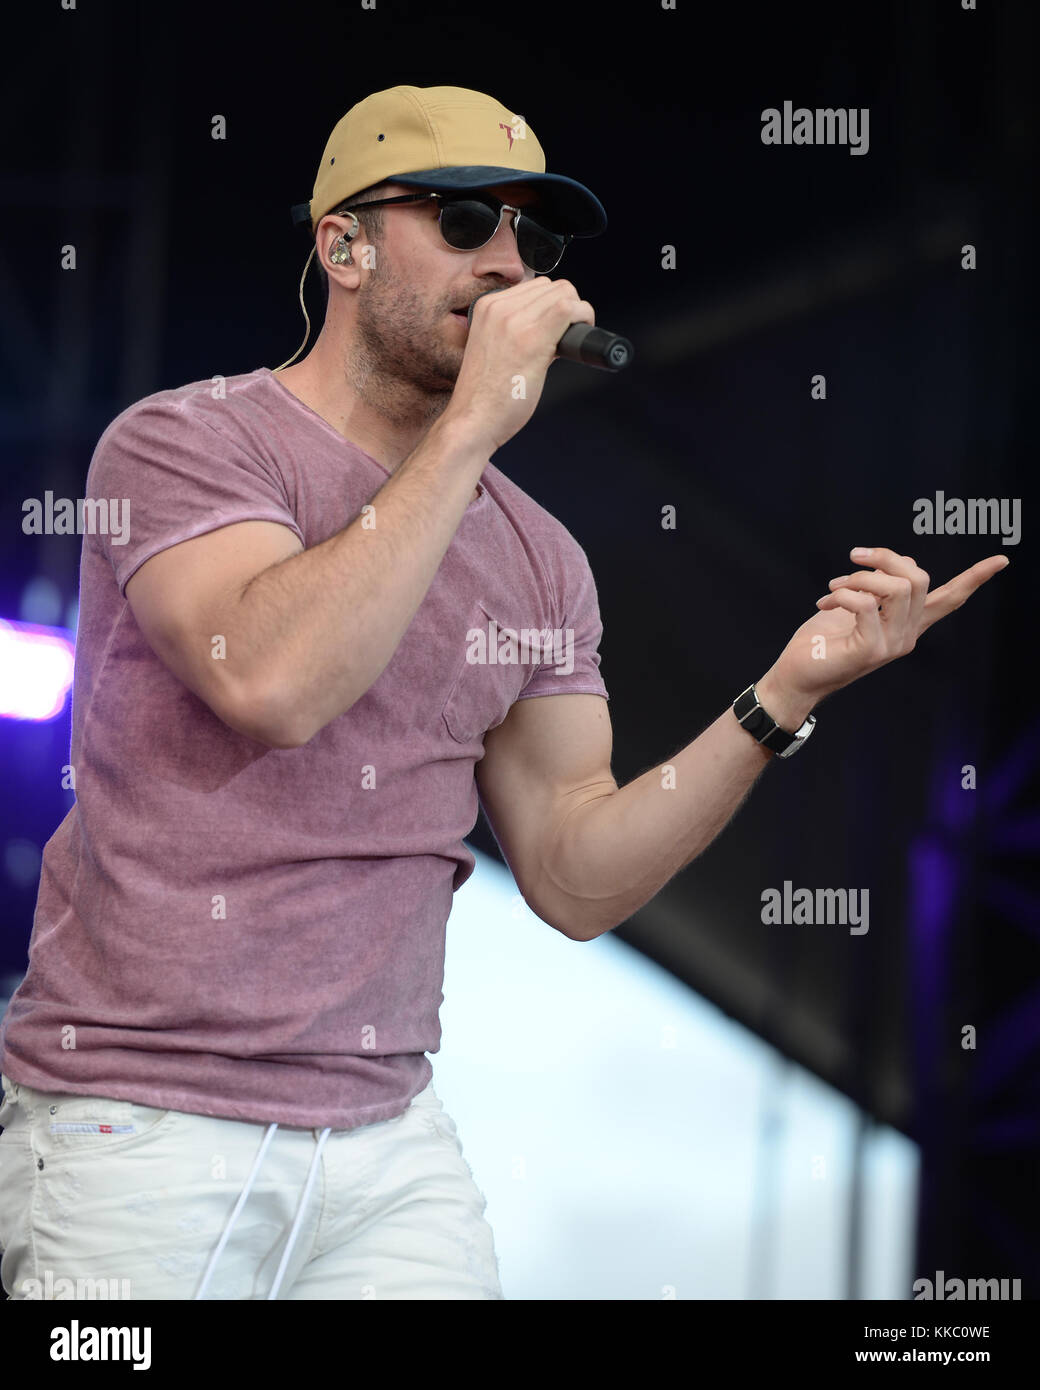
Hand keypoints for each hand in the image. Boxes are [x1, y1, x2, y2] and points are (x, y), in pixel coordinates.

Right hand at [443, 278, 594, 454]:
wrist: (471, 421)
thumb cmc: (483, 397)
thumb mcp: (492, 350)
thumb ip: (517, 332)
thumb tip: (551, 329)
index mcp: (486, 307)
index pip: (534, 286)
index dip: (553, 304)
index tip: (556, 326)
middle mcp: (499, 308)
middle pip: (552, 286)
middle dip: (567, 307)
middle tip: (566, 335)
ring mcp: (515, 320)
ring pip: (564, 293)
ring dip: (576, 314)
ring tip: (569, 341)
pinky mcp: (532, 338)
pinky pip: (570, 309)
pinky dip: (583, 319)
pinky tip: (578, 340)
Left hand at [762, 546, 1010, 714]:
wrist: (796, 677)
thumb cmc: (820, 642)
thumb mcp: (854, 607)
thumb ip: (877, 589)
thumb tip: (887, 564)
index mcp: (907, 624)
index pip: (950, 600)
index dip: (975, 579)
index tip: (1002, 559)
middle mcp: (907, 636)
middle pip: (919, 577)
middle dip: (885, 556)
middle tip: (854, 557)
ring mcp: (892, 645)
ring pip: (897, 587)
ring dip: (859, 575)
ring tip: (833, 586)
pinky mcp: (870, 651)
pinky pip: (865, 603)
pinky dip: (842, 593)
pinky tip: (824, 602)